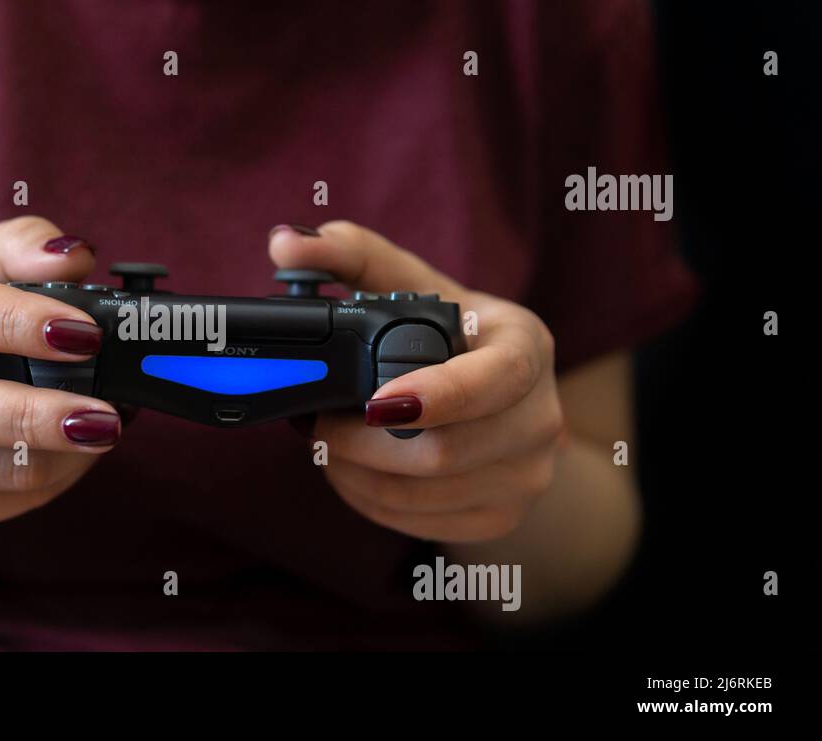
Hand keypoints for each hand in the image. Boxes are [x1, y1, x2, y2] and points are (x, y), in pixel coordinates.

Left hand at [270, 222, 565, 542]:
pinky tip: (352, 473)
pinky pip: (422, 524)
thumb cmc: (446, 333)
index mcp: (527, 347)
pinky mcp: (502, 517)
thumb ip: (348, 254)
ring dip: (357, 475)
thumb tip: (285, 241)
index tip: (373, 403)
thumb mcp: (410, 284)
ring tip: (327, 445)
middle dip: (362, 444)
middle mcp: (542, 416)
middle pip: (446, 453)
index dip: (435, 396)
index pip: (494, 381)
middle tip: (317, 424)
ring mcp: (528, 475)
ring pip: (425, 496)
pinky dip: (372, 502)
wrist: (500, 400)